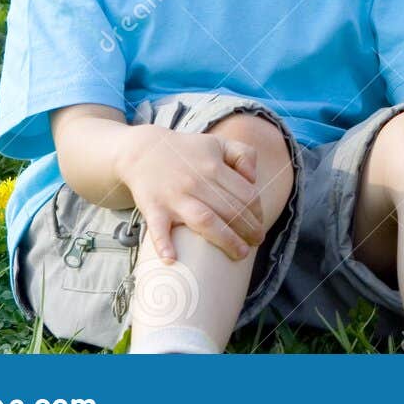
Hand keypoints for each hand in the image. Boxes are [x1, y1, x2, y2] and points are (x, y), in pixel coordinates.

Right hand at [116, 126, 264, 262]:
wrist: (143, 151)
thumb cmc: (186, 152)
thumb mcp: (218, 144)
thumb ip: (243, 155)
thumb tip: (254, 179)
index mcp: (214, 167)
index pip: (246, 194)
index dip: (257, 213)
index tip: (261, 225)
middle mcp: (196, 182)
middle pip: (230, 210)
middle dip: (248, 229)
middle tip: (256, 242)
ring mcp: (174, 197)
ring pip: (205, 221)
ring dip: (225, 240)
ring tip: (239, 253)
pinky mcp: (153, 208)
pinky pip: (158, 228)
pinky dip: (163, 243)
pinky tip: (171, 259)